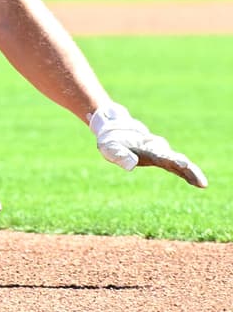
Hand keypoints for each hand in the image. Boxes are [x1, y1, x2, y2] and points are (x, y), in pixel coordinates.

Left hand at [88, 103, 207, 187]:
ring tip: (202, 184)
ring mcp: (161, 153)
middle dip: (189, 171)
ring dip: (191, 173)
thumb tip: (131, 166)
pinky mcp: (161, 157)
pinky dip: (186, 173)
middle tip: (202, 183)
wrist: (115, 127)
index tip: (185, 165)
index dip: (174, 162)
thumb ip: (120, 156)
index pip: (163, 156)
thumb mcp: (109, 148)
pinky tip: (197, 182)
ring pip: (179, 163)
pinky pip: (175, 166)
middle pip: (176, 161)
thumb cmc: (111, 140)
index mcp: (146, 148)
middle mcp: (157, 149)